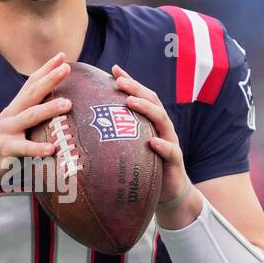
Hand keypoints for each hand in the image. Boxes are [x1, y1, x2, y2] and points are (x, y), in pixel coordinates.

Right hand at [0, 52, 71, 170]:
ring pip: (29, 117)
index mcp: (14, 111)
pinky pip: (22, 149)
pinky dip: (36, 149)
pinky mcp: (3, 151)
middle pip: (31, 94)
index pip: (31, 86)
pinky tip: (51, 149)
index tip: (61, 56)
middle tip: (66, 67)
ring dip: (48, 109)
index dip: (45, 70)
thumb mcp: (14, 134)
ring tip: (67, 103)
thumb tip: (54, 116)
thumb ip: (30, 124)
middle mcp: (9, 117)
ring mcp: (5, 132)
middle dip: (49, 79)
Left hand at [112, 64, 202, 228]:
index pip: (141, 96)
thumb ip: (117, 135)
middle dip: (136, 89)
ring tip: (130, 102)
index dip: (130, 82)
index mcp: (151, 122)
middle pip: (152, 101)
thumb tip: (88, 125)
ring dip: (146, 109)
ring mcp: (170, 142)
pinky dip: (162, 145)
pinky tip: (152, 142)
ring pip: (161, 120)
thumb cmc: (144, 167)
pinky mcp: (174, 161)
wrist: (168, 193)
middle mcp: (162, 128)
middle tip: (119, 81)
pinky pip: (170, 151)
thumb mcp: (130, 148)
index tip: (114, 69)